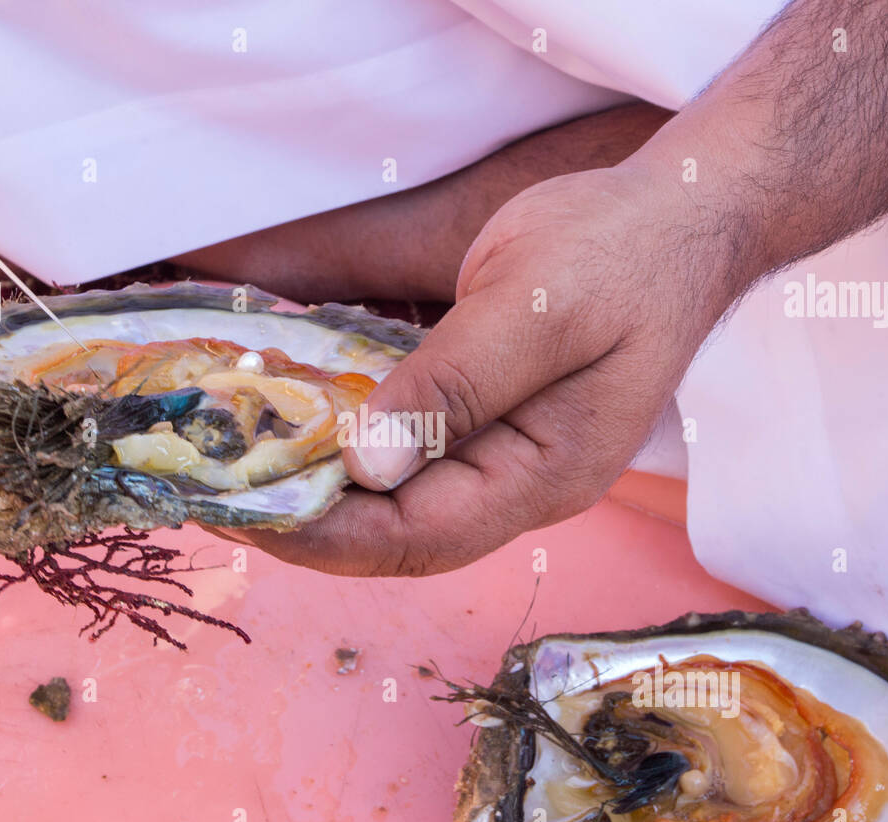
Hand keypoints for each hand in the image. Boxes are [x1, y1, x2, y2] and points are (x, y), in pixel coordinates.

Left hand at [214, 162, 743, 575]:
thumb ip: (456, 388)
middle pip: (399, 537)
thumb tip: (363, 465)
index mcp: (546, 476)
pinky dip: (343, 452)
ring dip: (318, 496)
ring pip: (396, 503)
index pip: (419, 538)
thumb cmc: (619, 255)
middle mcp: (519, 483)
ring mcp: (503, 454)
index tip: (240, 513)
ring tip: (233, 477)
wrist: (676, 217)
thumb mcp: (538, 307)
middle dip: (306, 526)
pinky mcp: (484, 419)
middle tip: (211, 497)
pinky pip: (404, 456)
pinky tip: (290, 434)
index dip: (326, 536)